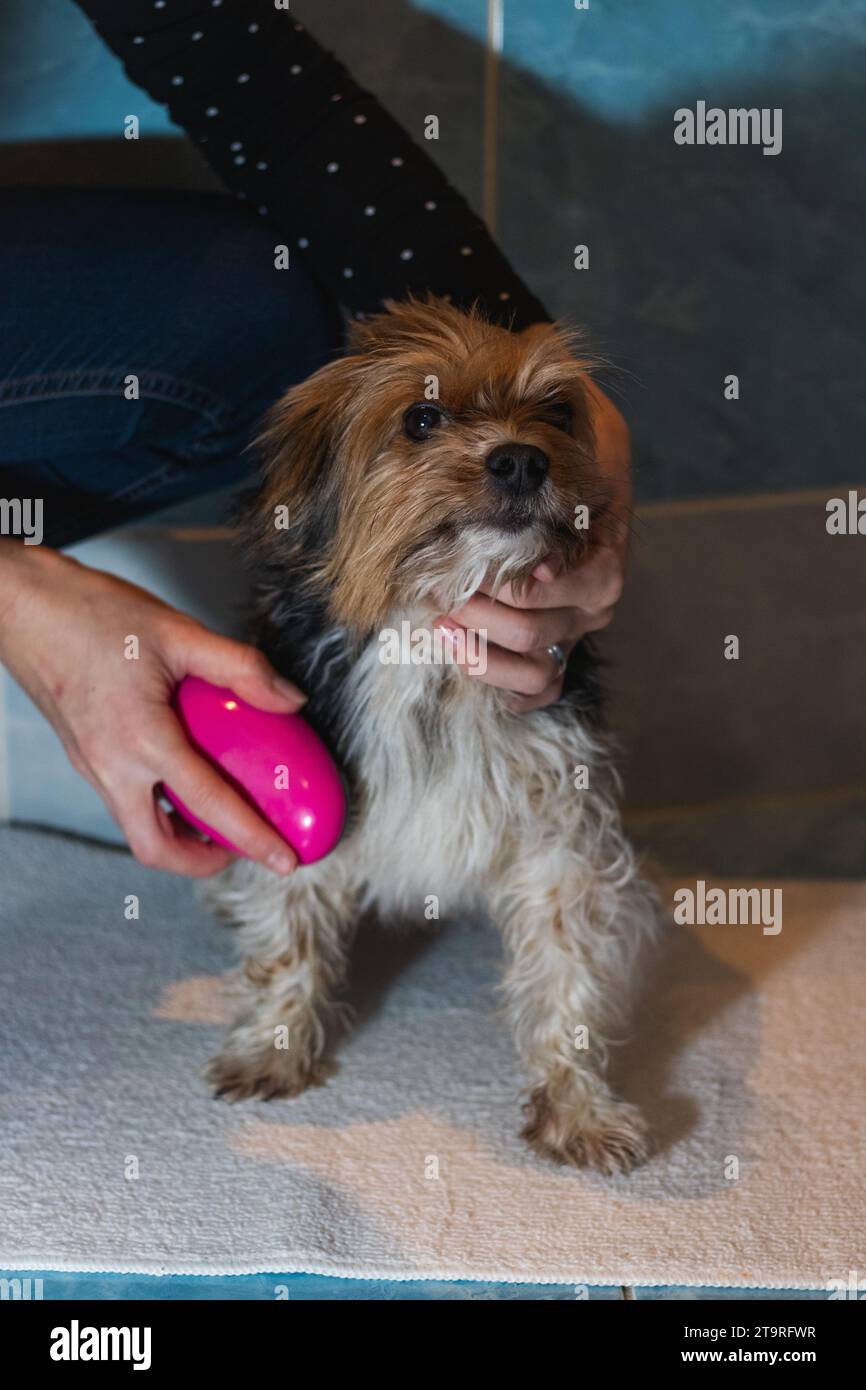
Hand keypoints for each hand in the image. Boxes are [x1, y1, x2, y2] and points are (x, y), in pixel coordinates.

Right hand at [0, 544, 305, 876]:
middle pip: (155, 847)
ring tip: (218, 819)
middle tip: (244, 848)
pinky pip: (123, 799)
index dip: (252, 838)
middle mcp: (110, 765)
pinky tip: (183, 776)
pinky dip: (157, 805)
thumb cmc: (91, 613)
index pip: (207, 805)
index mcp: (140, 739)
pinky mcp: (82, 755)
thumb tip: (291, 700)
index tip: (285, 861)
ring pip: (135, 826)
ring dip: (177, 836)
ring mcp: (90, 765)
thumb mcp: (179, 632)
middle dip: (202, 862)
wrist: (22, 605)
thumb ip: (242, 667)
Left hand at [435, 379, 631, 710]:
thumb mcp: (563, 399)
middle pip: (555, 627)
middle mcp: (592, 586)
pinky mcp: (544, 649)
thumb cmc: (544, 424)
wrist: (526, 448)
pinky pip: (535, 689)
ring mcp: (569, 621)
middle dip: (494, 615)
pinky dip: (499, 683)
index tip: (499, 575)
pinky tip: (460, 655)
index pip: (589, 581)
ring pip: (538, 661)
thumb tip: (507, 398)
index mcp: (606, 536)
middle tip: (445, 593)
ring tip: (438, 618)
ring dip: (482, 647)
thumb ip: (548, 396)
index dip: (542, 586)